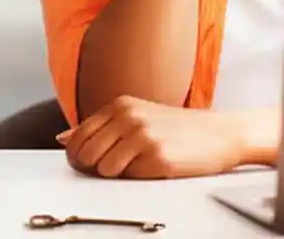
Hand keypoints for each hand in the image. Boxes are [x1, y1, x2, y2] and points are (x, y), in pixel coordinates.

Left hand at [58, 96, 245, 178]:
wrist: (219, 134)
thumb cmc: (179, 128)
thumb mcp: (137, 115)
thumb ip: (101, 126)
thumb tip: (64, 139)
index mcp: (120, 105)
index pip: (78, 136)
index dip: (78, 156)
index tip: (89, 163)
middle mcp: (128, 117)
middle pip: (85, 154)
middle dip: (92, 168)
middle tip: (114, 167)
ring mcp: (142, 136)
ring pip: (103, 169)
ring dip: (116, 174)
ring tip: (137, 165)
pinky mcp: (157, 158)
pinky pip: (128, 178)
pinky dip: (136, 178)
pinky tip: (153, 167)